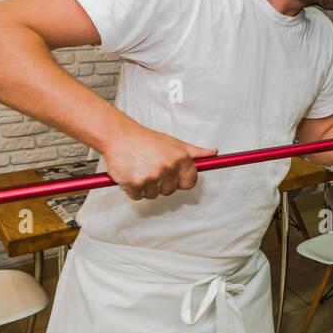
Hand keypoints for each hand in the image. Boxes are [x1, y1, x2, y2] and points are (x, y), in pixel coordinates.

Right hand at [101, 124, 216, 201]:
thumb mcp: (174, 143)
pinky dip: (132, 189)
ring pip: (153, 195)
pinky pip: (137, 196)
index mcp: (181, 158)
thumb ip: (195, 152)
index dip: (181, 181)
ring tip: (140, 169)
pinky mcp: (135, 183)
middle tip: (151, 168)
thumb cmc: (146, 140)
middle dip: (161, 183)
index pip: (190, 182)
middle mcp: (168, 167)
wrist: (119, 136)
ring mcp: (151, 176)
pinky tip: (130, 174)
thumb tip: (213, 153)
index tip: (173, 176)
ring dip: (146, 187)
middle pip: (170, 191)